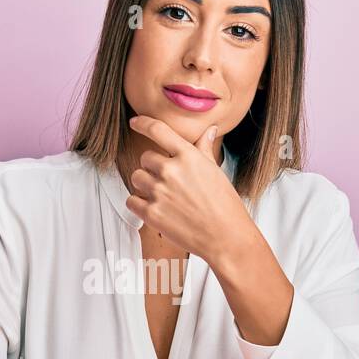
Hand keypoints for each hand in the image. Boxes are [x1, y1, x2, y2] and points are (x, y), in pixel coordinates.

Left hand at [124, 115, 254, 262]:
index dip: (142, 123)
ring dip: (145, 186)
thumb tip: (209, 130)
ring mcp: (159, 192)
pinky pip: (131, 201)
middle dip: (153, 168)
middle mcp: (171, 171)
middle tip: (168, 182)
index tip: (135, 122)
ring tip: (164, 197)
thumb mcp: (215, 171)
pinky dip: (139, 205)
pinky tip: (156, 208)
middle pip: (144, 158)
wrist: (226, 237)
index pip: (158, 130)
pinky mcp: (151, 213)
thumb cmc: (225, 205)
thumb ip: (204, 149)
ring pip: (136, 178)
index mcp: (188, 156)